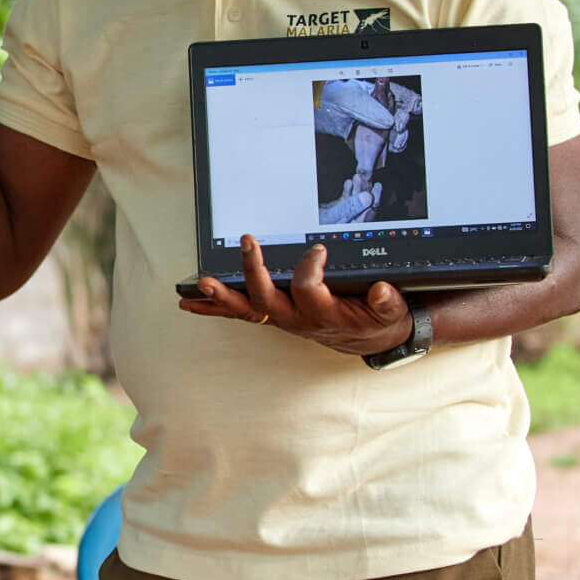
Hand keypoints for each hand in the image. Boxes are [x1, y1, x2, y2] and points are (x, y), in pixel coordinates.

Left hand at [180, 236, 413, 356]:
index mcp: (324, 315)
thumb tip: (380, 290)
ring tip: (200, 282)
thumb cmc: (376, 320)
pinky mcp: (272, 316)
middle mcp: (297, 318)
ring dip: (220, 296)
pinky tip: (188, 304)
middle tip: (247, 242)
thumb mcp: (391, 312)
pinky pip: (239, 314)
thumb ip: (388, 302)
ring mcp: (281, 318)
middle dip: (253, 271)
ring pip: (246, 309)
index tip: (317, 248)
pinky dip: (213, 308)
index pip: (309, 288)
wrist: (368, 337)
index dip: (310, 268)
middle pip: (266, 299)